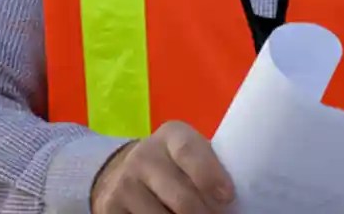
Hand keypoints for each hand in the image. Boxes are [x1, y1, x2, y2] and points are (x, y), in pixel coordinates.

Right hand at [91, 120, 234, 212]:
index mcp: (173, 136)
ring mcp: (124, 184)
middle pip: (181, 197)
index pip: (190, 152)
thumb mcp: (189, 154)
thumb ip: (208, 167)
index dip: (210, 176)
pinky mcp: (110, 208)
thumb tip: (234, 200)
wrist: (121, 171)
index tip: (228, 197)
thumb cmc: (174, 164)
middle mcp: (144, 156)